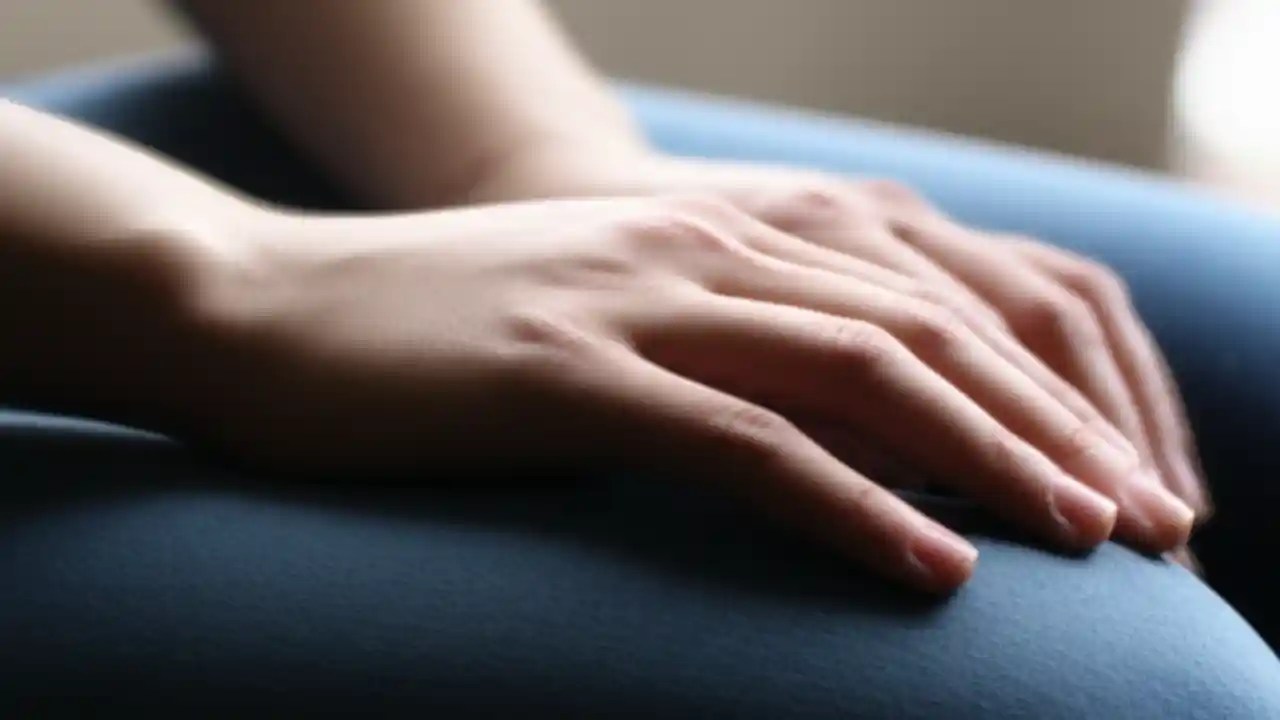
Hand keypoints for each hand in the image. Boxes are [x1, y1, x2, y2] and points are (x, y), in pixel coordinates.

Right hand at [469, 148, 1210, 526]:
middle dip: (1050, 423)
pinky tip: (931, 568)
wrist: (270, 311)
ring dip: (990, 457)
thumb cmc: (435, 334)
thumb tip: (820, 426)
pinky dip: (852, 503)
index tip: (1107, 471)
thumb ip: (709, 341)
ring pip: (862, 371)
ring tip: (1086, 539)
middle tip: (1143, 519)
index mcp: (710, 228)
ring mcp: (634, 302)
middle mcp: (694, 245)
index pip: (916, 299)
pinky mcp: (566, 376)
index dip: (1031, 386)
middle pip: (922, 328)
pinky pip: (743, 441)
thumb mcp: (601, 317)